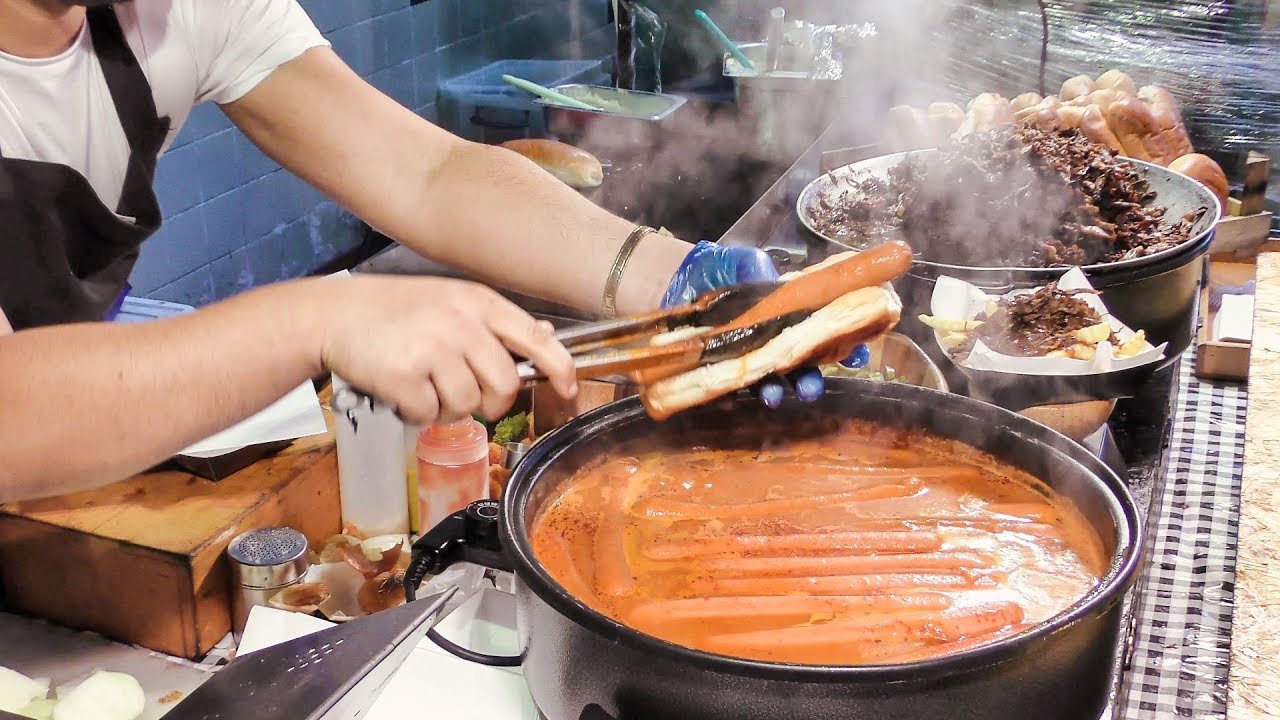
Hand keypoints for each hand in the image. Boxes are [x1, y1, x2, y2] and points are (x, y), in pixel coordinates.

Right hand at [319, 277, 575, 424]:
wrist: (334, 314)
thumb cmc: (395, 309)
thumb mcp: (453, 300)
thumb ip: (496, 322)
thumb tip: (546, 336)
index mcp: (479, 302)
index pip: (536, 338)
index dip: (561, 368)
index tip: (570, 389)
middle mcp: (461, 323)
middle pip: (506, 385)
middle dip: (490, 402)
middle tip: (463, 394)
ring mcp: (433, 348)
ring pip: (467, 405)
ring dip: (447, 408)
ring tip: (424, 387)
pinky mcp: (404, 375)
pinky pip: (429, 415)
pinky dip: (415, 413)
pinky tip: (401, 392)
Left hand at [663, 241, 868, 407]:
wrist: (677, 287)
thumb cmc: (716, 270)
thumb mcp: (738, 263)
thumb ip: (754, 267)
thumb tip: (764, 270)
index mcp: (792, 309)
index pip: (827, 327)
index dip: (848, 341)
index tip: (858, 353)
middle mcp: (780, 335)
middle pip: (810, 359)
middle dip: (819, 374)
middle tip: (818, 383)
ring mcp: (757, 354)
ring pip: (783, 377)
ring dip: (792, 388)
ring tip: (790, 393)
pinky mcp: (732, 368)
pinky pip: (750, 384)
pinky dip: (757, 392)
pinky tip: (761, 395)